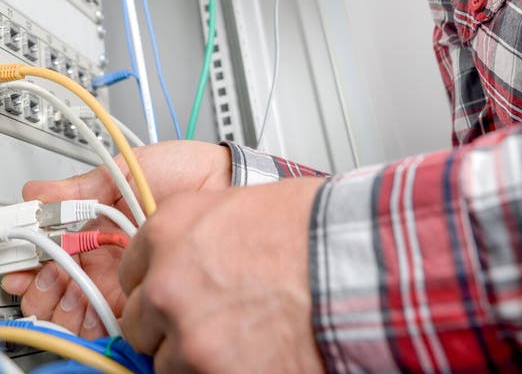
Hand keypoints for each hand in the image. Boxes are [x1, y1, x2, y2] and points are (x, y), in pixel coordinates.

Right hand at [1, 140, 230, 337]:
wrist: (226, 183)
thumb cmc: (185, 172)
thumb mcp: (127, 170)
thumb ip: (82, 187)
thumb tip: (37, 192)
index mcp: (93, 222)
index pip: (47, 248)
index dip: (28, 255)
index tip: (22, 255)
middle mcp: (102, 255)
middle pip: (51, 286)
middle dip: (39, 284)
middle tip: (45, 273)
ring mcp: (118, 279)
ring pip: (71, 309)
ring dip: (59, 304)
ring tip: (69, 287)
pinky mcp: (140, 298)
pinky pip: (104, 322)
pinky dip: (88, 321)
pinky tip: (88, 306)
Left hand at [120, 178, 325, 372]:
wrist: (349, 264)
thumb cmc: (310, 229)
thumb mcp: (238, 206)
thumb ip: (197, 235)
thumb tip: (187, 258)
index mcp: (168, 228)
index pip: (130, 269)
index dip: (158, 279)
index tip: (175, 286)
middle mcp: (166, 281)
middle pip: (140, 319)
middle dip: (169, 321)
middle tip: (210, 315)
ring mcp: (186, 334)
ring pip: (164, 359)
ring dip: (194, 352)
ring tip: (241, 334)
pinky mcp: (209, 373)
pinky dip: (219, 370)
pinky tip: (252, 351)